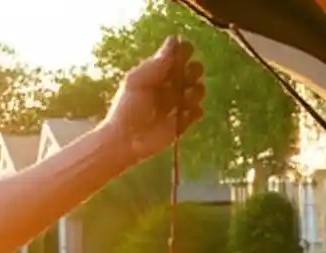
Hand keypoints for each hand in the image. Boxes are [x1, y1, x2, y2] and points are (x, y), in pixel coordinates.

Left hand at [104, 36, 206, 162]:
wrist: (126, 140)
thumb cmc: (126, 108)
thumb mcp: (138, 81)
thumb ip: (157, 64)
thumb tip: (174, 40)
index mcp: (158, 72)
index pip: (178, 55)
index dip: (184, 52)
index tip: (184, 54)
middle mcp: (170, 85)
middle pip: (193, 70)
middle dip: (194, 71)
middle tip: (186, 78)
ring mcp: (178, 103)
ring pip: (199, 90)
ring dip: (196, 91)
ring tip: (184, 99)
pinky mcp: (183, 122)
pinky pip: (199, 112)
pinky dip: (195, 112)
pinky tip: (183, 115)